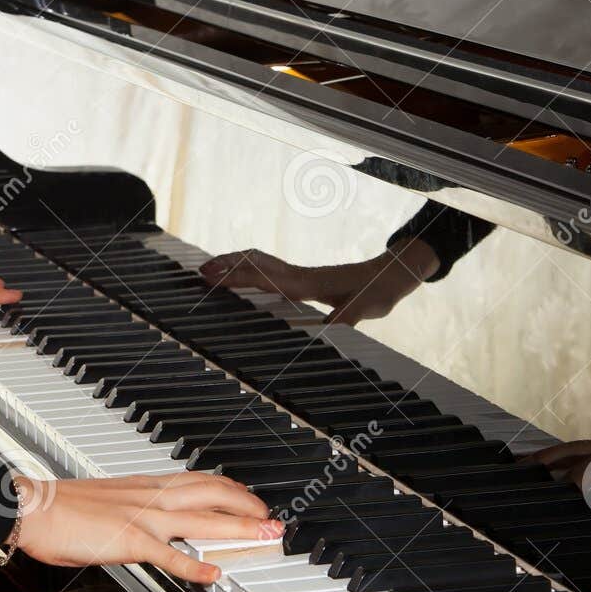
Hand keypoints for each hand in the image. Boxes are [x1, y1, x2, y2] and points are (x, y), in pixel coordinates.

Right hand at [11, 472, 282, 583]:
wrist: (32, 506)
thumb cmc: (60, 507)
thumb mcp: (106, 500)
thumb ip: (132, 508)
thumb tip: (146, 521)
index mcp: (143, 485)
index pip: (198, 480)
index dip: (230, 489)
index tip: (251, 499)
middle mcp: (149, 496)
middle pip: (211, 493)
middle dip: (247, 505)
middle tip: (273, 517)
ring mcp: (142, 517)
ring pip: (202, 518)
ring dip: (238, 527)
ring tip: (264, 535)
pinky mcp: (129, 539)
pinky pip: (169, 554)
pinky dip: (194, 564)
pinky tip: (213, 573)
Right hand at [198, 238, 438, 324]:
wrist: (391, 276)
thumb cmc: (379, 292)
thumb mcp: (367, 307)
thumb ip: (349, 315)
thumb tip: (331, 328)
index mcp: (307, 283)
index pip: (264, 277)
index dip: (236, 276)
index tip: (211, 276)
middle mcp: (299, 276)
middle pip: (254, 264)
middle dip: (226, 266)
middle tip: (199, 272)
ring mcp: (300, 276)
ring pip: (260, 263)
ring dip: (235, 264)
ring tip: (210, 270)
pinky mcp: (303, 280)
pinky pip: (269, 271)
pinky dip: (249, 270)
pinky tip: (242, 278)